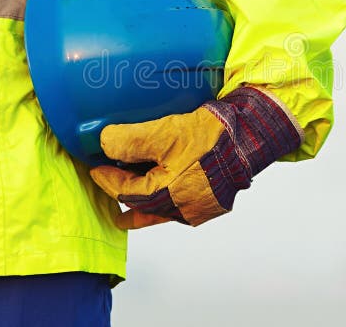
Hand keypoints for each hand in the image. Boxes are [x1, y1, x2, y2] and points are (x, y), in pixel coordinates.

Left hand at [89, 86, 302, 228]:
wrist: (250, 135)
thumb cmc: (210, 136)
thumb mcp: (164, 132)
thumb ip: (130, 140)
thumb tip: (104, 144)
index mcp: (165, 195)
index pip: (125, 191)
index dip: (107, 179)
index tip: (96, 168)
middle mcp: (182, 209)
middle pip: (144, 206)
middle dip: (125, 196)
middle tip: (110, 191)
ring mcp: (199, 209)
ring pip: (162, 212)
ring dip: (144, 207)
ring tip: (128, 213)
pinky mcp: (213, 203)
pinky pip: (181, 208)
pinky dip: (167, 203)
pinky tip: (165, 197)